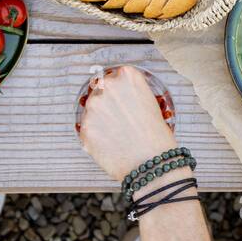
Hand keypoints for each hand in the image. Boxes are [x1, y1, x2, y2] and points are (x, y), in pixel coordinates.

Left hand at [77, 66, 175, 181]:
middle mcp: (107, 86)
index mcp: (127, 76)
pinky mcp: (84, 128)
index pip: (116, 76)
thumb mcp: (150, 103)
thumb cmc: (157, 137)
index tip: (122, 101)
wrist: (153, 164)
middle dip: (107, 105)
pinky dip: (96, 138)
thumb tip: (116, 97)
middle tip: (120, 122)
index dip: (119, 92)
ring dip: (100, 121)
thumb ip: (130, 94)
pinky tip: (111, 145)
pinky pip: (87, 130)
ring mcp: (93, 107)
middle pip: (100, 90)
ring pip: (92, 111)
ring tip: (118, 136)